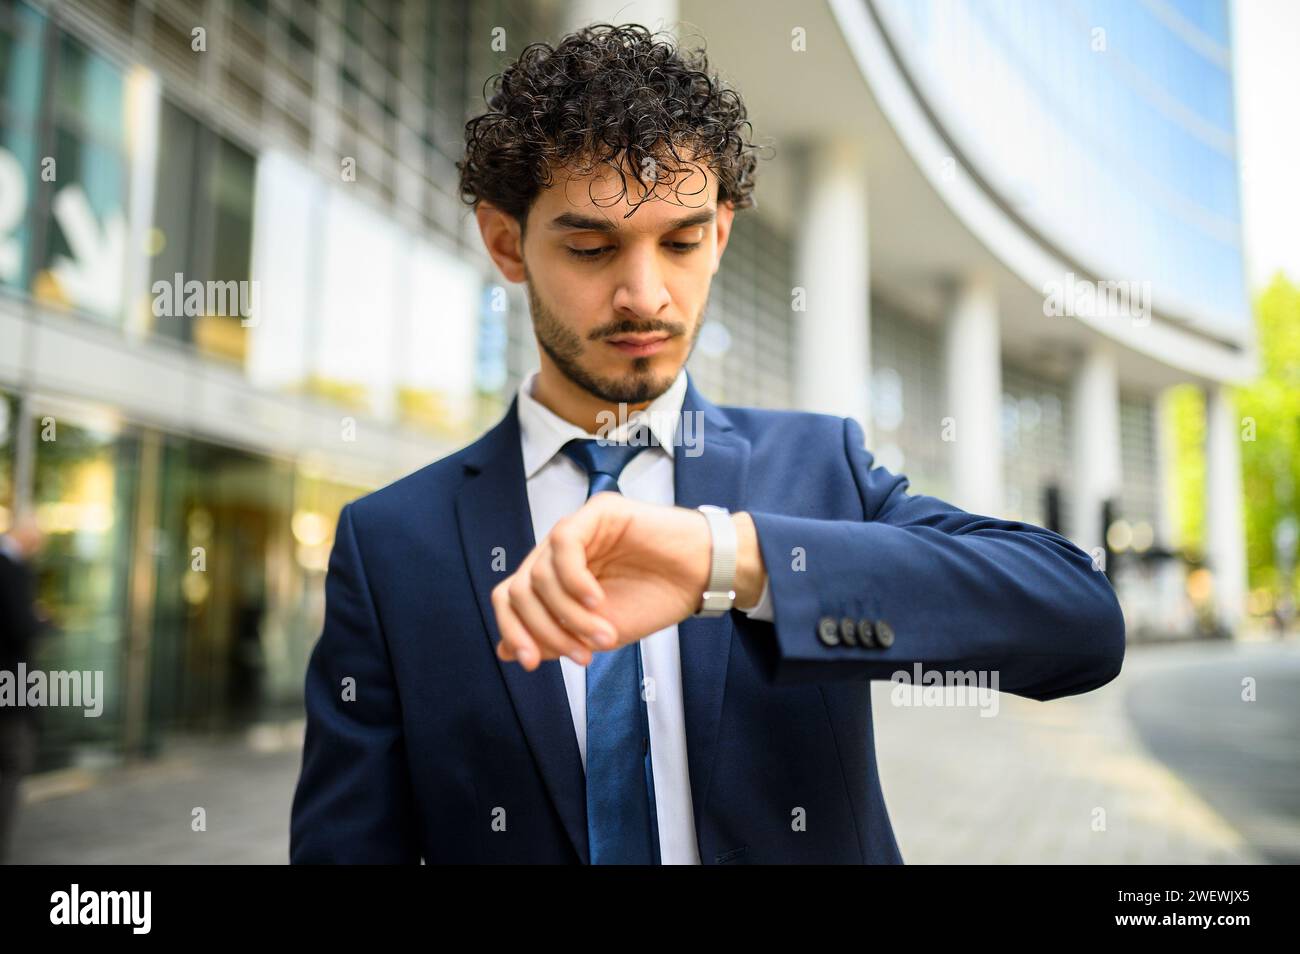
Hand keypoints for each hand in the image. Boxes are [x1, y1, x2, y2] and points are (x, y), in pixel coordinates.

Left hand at [492, 493, 763, 671]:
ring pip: (538, 573)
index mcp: (554, 578)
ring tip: (604, 635)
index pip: (510, 598)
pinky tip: (597, 601)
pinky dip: (575, 582)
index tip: (532, 663)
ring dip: (569, 615)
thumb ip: (553, 637)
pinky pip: (563, 545)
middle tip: (581, 656)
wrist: (701, 577)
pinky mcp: (596, 512)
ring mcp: (576, 529)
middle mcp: (557, 552)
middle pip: (517, 589)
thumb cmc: (654, 599)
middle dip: (543, 630)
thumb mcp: (596, 631)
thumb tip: (504, 651)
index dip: (513, 631)